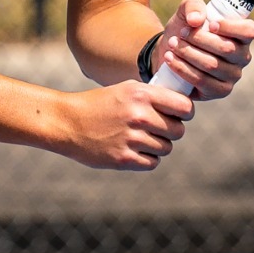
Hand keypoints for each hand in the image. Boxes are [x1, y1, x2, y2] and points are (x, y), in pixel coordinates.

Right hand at [49, 81, 194, 170]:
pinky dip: (147, 158)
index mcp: (141, 95)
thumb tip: (182, 105)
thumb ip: (154, 96)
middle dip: (171, 130)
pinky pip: (152, 162)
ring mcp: (131, 139)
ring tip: (141, 138)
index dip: (185, 112)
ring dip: (158, 145)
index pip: (185, 107)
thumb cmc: (100, 104)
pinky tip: (135, 149)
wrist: (68, 122)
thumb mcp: (126, 89)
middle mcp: (139, 116)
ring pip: (166, 148)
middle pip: (178, 130)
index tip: (180, 115)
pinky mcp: (124, 159)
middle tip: (157, 128)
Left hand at [158, 0, 253, 99]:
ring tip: (173, 44)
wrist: (170, 50)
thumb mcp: (187, 10)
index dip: (231, 27)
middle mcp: (242, 57)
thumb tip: (196, 20)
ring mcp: (233, 76)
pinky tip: (170, 59)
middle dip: (200, 40)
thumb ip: (193, 5)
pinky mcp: (219, 91)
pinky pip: (202, 81)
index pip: (249, 31)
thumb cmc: (186, 28)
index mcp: (242, 35)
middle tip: (181, 33)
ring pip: (212, 65)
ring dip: (188, 53)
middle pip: (227, 49)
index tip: (210, 24)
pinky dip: (183, 69)